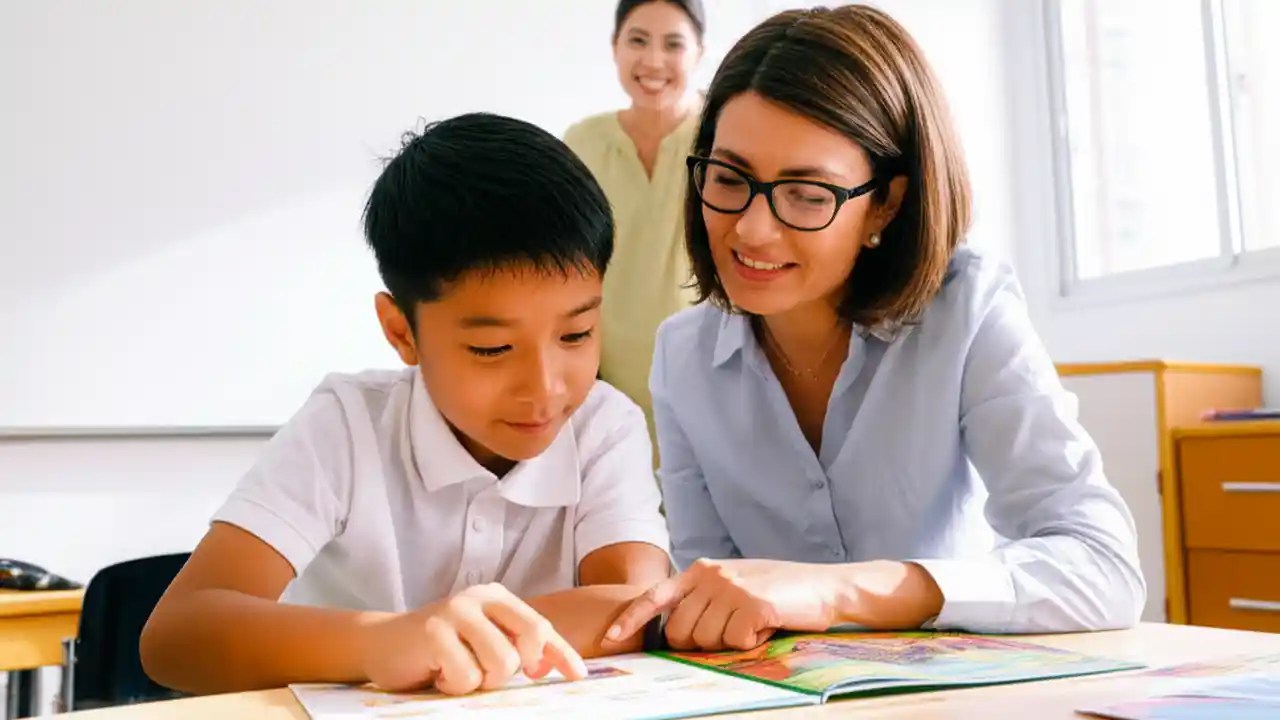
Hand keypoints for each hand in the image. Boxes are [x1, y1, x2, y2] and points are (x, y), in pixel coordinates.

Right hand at [361, 583, 586, 694]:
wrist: (381, 644)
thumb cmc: (439, 649)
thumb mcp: (482, 642)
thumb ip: (515, 648)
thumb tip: (547, 667)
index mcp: (496, 597)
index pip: (541, 626)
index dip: (562, 653)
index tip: (579, 676)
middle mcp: (478, 597)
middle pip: (530, 637)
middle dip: (517, 667)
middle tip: (489, 673)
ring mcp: (455, 611)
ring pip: (500, 662)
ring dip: (480, 680)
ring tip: (457, 671)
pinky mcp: (432, 631)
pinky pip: (466, 675)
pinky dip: (453, 685)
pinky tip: (436, 672)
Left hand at [606, 559, 842, 651]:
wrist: (824, 586)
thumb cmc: (777, 590)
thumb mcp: (733, 584)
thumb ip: (704, 598)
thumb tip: (675, 631)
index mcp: (701, 570)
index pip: (656, 597)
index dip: (631, 619)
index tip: (610, 638)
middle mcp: (711, 575)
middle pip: (680, 632)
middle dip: (701, 643)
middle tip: (732, 631)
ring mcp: (732, 588)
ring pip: (707, 641)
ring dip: (731, 642)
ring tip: (754, 623)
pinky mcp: (754, 604)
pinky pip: (736, 643)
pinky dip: (753, 643)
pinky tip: (767, 626)